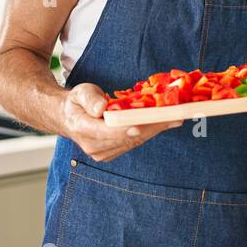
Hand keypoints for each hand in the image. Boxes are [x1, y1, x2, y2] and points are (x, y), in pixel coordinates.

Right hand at [62, 82, 180, 161]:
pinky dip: (150, 131)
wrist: (70, 118)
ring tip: (176, 117)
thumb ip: (90, 99)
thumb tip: (101, 108)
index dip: (127, 128)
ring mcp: (104, 153)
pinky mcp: (113, 153)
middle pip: (127, 137)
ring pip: (134, 141)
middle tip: (174, 116)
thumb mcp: (79, 93)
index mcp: (82, 130)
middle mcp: (94, 147)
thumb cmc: (77, 103)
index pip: (108, 131)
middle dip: (152, 126)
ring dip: (156, 129)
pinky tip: (166, 122)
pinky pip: (135, 142)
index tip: (145, 122)